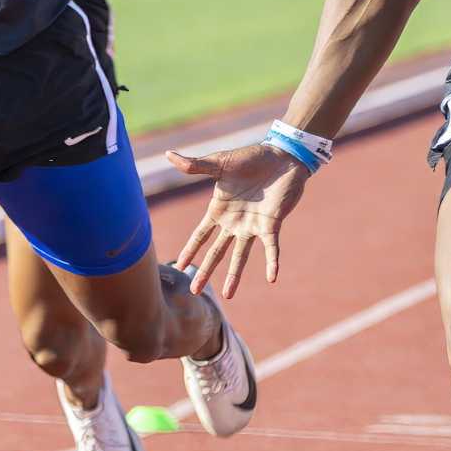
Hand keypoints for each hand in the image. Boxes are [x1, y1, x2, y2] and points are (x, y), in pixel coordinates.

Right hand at [167, 141, 312, 297]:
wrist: (281, 156)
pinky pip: (271, 248)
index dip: (190, 250)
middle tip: (194, 291)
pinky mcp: (272, 225)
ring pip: (241, 256)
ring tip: (229, 295)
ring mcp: (253, 226)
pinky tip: (272, 278)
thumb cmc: (251, 157)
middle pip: (216, 252)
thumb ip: (195, 165)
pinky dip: (272, 262)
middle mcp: (234, 222)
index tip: (180, 266)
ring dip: (234, 275)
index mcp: (219, 210)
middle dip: (205, 271)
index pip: (201, 235)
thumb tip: (168, 155)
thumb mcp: (220, 162)